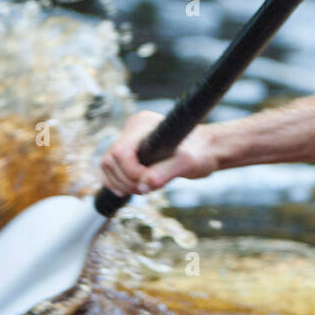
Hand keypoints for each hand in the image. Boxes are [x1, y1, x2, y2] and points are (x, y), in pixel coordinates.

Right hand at [99, 110, 219, 196]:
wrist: (207, 150)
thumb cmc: (201, 152)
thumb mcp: (187, 163)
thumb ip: (166, 173)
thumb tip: (144, 185)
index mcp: (142, 124)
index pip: (119, 152)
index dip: (131, 173)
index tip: (150, 182)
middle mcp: (132, 129)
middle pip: (110, 161)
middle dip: (127, 180)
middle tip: (149, 188)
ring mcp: (129, 139)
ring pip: (108, 167)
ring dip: (123, 183)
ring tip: (146, 187)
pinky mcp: (131, 150)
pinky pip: (112, 169)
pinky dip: (118, 182)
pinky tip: (132, 189)